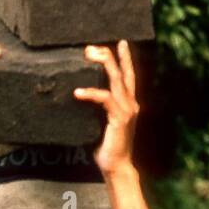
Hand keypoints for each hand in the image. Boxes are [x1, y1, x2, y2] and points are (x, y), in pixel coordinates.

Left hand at [73, 40, 138, 175]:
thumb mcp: (101, 123)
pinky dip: (91, 93)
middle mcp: (131, 103)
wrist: (117, 167)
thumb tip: (79, 97)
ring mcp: (127, 110)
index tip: (120, 42)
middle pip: (122, 71)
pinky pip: (105, 99)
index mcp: (128, 103)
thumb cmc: (107, 147)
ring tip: (88, 56)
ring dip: (103, 64)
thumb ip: (98, 110)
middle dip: (109, 55)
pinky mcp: (120, 118)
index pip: (128, 75)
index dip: (125, 58)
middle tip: (92, 47)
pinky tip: (78, 92)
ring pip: (116, 79)